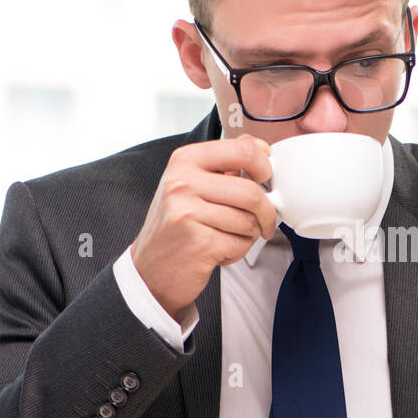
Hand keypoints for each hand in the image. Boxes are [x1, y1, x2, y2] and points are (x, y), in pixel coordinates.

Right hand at [129, 133, 275, 319]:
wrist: (151, 270)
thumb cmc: (176, 226)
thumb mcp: (191, 184)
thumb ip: (224, 164)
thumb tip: (260, 148)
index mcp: (184, 161)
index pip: (243, 150)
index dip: (264, 166)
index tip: (265, 178)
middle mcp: (183, 183)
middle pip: (252, 192)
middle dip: (266, 212)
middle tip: (263, 222)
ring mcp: (188, 213)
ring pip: (249, 221)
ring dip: (248, 235)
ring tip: (226, 236)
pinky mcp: (199, 243)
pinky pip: (241, 244)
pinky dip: (237, 251)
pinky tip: (218, 251)